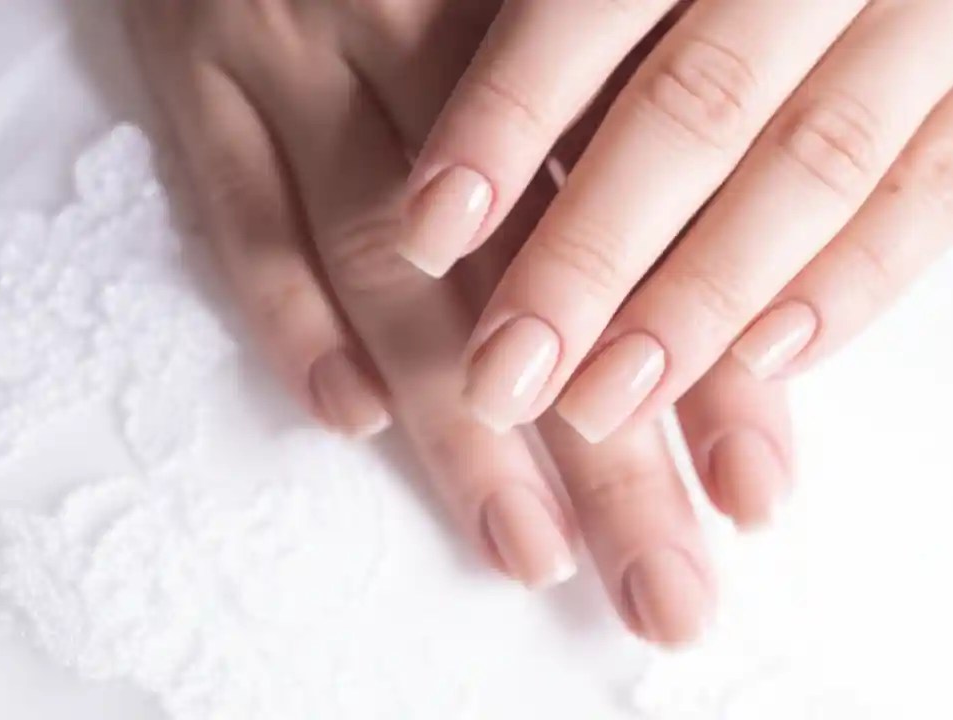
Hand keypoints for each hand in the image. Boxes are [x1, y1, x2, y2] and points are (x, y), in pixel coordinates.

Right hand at [125, 0, 793, 644]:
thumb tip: (743, 286)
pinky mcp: (198, 72)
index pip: (655, 220)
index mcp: (560, 24)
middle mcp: (434, 38)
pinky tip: (348, 418)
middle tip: (661, 584)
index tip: (753, 492)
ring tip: (529, 549)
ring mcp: (305, 53)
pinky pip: (237, 210)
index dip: (710, 363)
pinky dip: (287, 317)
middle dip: (608, 451)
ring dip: (460, 426)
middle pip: (539, 275)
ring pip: (394, 265)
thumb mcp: (573, 7)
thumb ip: (632, 112)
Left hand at [400, 0, 952, 442]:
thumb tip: (476, 151)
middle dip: (590, 259)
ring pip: (815, 167)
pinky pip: (939, 198)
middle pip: (695, 111)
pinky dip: (850, 288)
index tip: (428, 228)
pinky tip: (761, 366)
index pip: (595, 9)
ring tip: (604, 407)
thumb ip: (619, 13)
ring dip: (701, 301)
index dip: (507, 118)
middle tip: (502, 379)